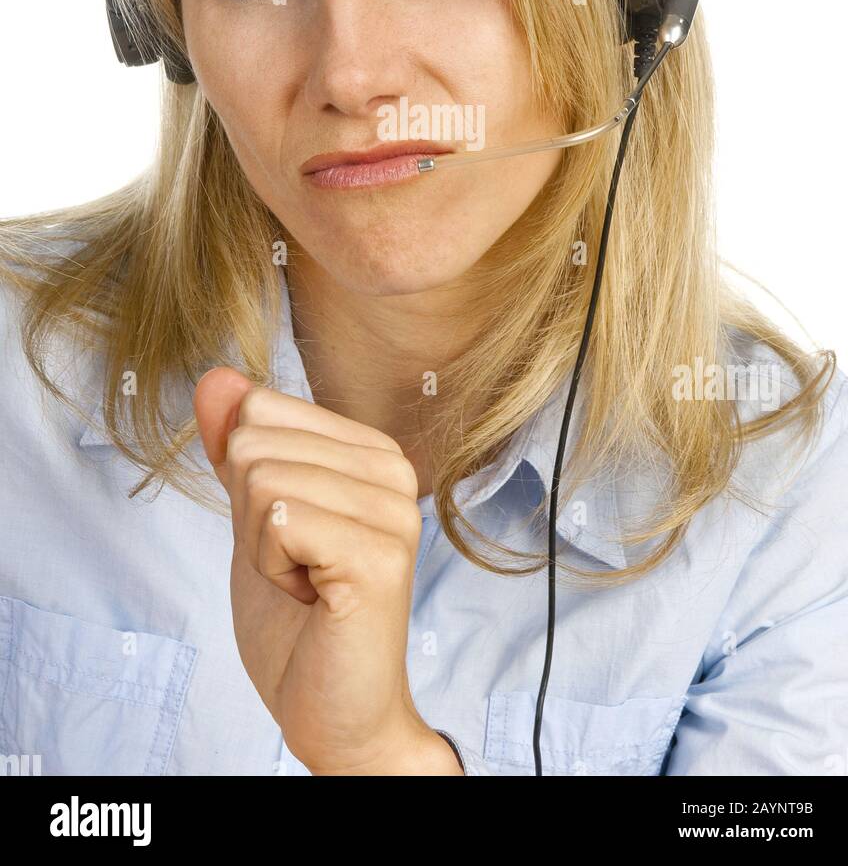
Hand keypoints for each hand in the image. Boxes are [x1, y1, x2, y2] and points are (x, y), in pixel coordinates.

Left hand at [193, 367, 462, 774]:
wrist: (334, 711)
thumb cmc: (298, 620)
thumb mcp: (252, 519)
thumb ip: (238, 446)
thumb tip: (213, 378)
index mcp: (369, 449)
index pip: (260, 409)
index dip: (246, 483)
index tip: (287, 536)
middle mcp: (393, 467)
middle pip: (255, 441)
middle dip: (248, 517)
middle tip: (294, 567)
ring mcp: (392, 509)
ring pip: (261, 480)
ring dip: (260, 549)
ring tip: (305, 585)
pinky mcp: (380, 554)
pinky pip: (278, 521)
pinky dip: (272, 569)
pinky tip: (312, 598)